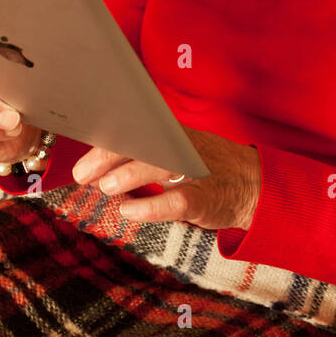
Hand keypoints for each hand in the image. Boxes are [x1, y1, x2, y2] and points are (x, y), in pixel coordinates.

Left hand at [71, 126, 260, 231]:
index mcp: (172, 132)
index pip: (136, 126)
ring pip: (159, 166)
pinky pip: (176, 201)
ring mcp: (195, 172)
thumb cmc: (204, 168)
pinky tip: (129, 210)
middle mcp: (183, 146)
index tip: (82, 143)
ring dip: (128, 175)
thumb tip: (96, 167)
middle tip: (83, 172)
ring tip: (104, 186)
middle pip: (143, 142)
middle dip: (109, 155)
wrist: (254, 184)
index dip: (108, 133)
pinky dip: (150, 206)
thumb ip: (140, 155)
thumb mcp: (175, 151)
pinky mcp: (205, 199)